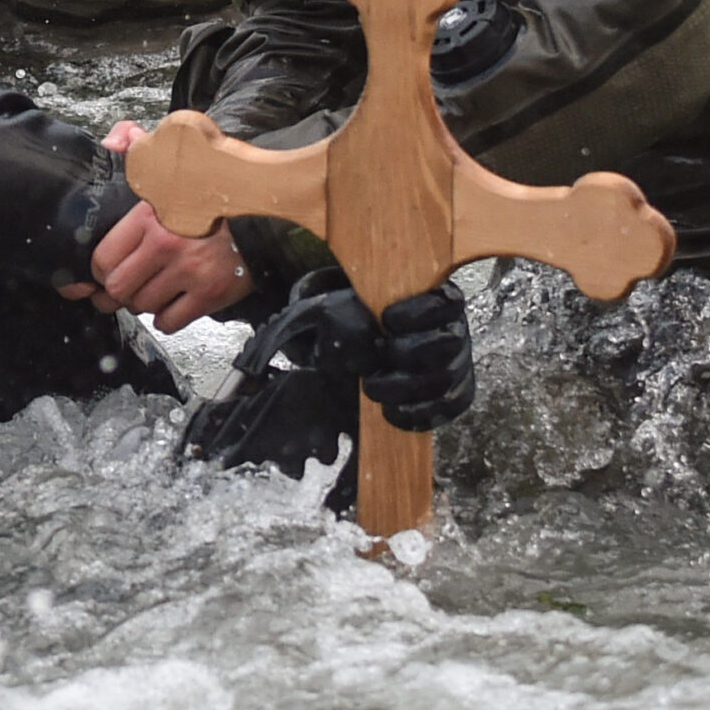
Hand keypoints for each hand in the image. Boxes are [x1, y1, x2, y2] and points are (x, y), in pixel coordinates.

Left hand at [58, 121, 252, 332]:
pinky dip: (168, 318)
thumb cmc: (216, 191)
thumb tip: (114, 141)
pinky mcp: (211, 292)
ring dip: (145, 303)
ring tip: (156, 289)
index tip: (106, 271)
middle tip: (126, 288)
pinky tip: (175, 302)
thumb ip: (139, 149)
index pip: (103, 258)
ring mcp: (190, 271)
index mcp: (150, 214)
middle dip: (118, 292)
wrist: (268, 211)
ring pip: (143, 306)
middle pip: (118, 288)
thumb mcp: (176, 161)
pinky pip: (170, 321)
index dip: (100, 270)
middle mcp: (166, 244)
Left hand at [286, 274, 472, 431]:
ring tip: (374, 391)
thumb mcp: (328, 307)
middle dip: (406, 358)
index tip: (386, 318)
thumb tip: (252, 358)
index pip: (444, 300)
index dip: (418, 311)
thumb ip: (304, 315)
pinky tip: (391, 415)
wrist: (372, 337)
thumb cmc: (353, 316)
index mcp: (432, 294)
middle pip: (446, 345)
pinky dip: (421, 415)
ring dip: (407, 391)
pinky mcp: (455, 390)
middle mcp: (453, 327)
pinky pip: (451, 407)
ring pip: (446, 380)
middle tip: (372, 369)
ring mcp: (457, 360)